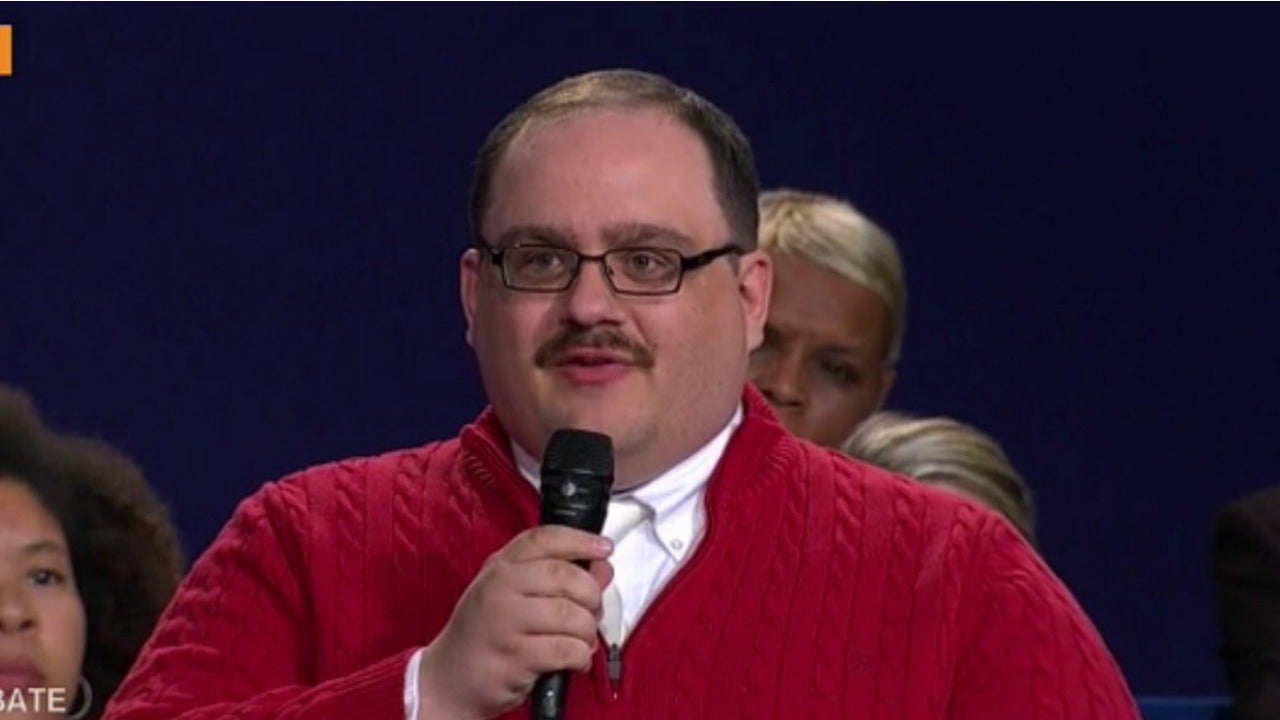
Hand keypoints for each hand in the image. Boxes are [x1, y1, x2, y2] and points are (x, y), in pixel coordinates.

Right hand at [416, 526, 613, 719]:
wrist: (449, 678)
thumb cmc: (486, 632)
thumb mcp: (514, 594)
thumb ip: (556, 577)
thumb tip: (602, 569)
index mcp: (500, 567)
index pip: (544, 539)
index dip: (580, 540)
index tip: (603, 548)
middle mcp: (499, 588)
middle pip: (565, 576)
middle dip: (592, 595)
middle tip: (594, 610)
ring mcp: (504, 622)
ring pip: (571, 615)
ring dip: (588, 631)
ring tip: (582, 640)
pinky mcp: (514, 657)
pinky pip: (566, 649)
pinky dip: (580, 657)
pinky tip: (574, 661)